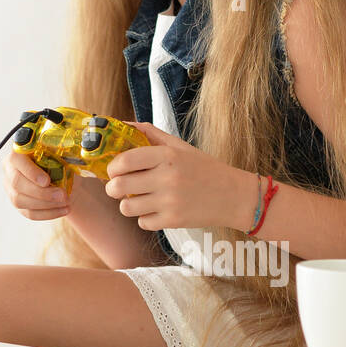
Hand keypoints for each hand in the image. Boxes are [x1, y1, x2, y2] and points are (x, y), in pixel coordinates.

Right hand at [3, 150, 70, 220]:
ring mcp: (11, 189)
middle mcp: (10, 170)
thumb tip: (74, 157)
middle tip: (63, 195)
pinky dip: (48, 213)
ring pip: (21, 201)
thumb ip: (61, 154)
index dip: (31, 172)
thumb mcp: (61, 153)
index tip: (47, 181)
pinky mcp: (19, 204)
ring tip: (66, 203)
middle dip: (41, 192)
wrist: (62, 175)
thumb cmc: (60, 160)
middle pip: (18, 184)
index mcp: (18, 153)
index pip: (17, 160)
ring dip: (46, 205)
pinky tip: (63, 210)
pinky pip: (30, 213)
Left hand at [103, 122, 255, 231]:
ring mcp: (170, 201)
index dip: (112, 167)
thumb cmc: (203, 168)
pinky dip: (145, 218)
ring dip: (128, 204)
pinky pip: (142, 222)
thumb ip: (149, 133)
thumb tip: (121, 124)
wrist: (234, 196)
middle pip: (118, 186)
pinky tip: (155, 210)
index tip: (113, 170)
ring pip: (126, 208)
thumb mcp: (179, 146)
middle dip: (112, 187)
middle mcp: (167, 178)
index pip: (124, 160)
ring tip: (138, 199)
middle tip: (119, 186)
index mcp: (167, 155)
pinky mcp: (174, 221)